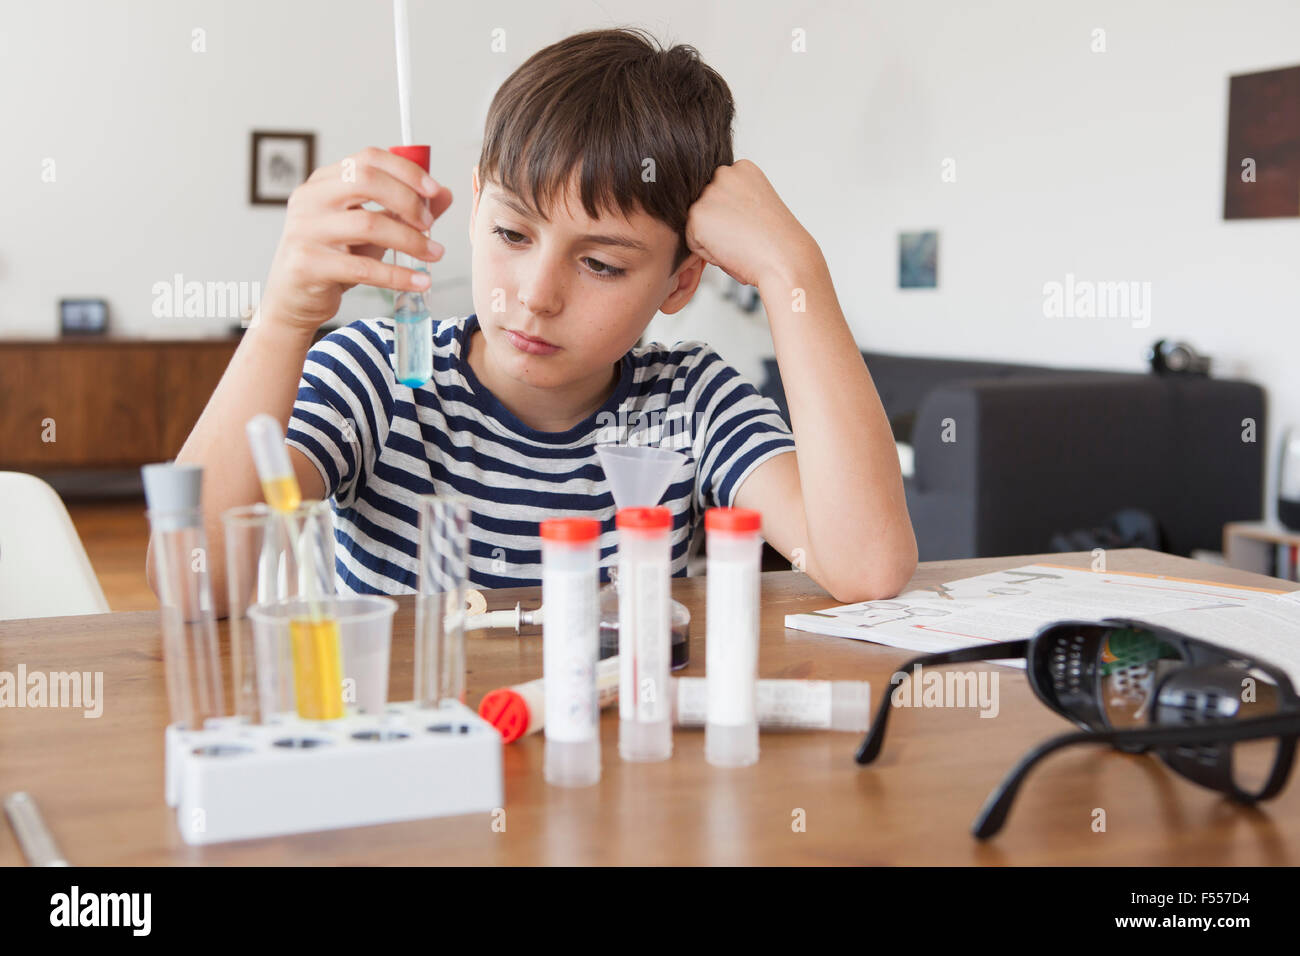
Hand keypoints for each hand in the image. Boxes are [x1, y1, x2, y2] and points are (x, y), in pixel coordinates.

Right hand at [258, 147, 453, 333]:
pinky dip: (398, 275)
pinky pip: (363, 267)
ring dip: (410, 241)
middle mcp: (310, 199)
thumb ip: (404, 211)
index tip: (434, 191)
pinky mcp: (307, 264)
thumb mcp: (371, 231)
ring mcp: (305, 230)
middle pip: (365, 181)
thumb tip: (444, 194)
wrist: (293, 300)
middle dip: (408, 201)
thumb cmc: (334, 259)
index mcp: (323, 182)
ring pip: (368, 224)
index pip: (367, 159)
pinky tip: (420, 281)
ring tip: (434, 254)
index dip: (406, 171)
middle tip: (431, 224)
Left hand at [683, 159, 816, 289]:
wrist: (785, 259)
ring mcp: (709, 192)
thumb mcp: (758, 207)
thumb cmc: (778, 243)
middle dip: (720, 226)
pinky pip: (692, 242)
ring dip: (714, 239)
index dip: (735, 218)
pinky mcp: (697, 214)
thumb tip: (714, 213)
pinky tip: (731, 251)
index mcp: (743, 168)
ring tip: (740, 244)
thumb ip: (735, 201)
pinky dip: (708, 253)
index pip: (721, 196)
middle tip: (746, 237)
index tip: (752, 225)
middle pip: (706, 207)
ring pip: (698, 225)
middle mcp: (724, 173)